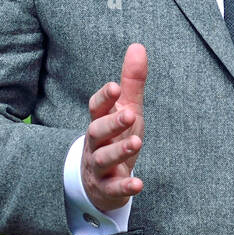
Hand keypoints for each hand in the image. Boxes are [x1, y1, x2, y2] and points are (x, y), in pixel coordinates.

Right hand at [80, 43, 146, 212]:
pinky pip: (113, 188)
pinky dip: (124, 187)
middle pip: (97, 132)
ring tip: (137, 142)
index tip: (114, 87)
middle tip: (130, 114)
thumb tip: (138, 46)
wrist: (99, 180)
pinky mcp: (106, 188)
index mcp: (99, 121)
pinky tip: (138, 184)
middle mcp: (95, 143)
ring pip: (103, 159)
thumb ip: (131, 82)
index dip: (104, 98)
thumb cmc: (115, 137)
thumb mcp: (126, 109)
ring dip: (119, 151)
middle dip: (112, 123)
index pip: (96, 108)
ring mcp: (98, 167)